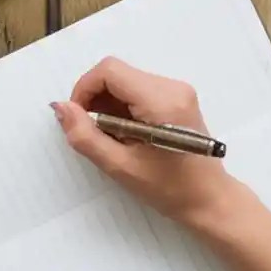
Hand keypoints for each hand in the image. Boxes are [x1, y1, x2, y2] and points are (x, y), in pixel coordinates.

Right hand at [53, 57, 247, 228]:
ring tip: (113, 136)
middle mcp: (172, 87)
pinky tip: (127, 132)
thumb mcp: (120, 166)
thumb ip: (85, 135)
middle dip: (95, 97)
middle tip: (95, 131)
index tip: (79, 118)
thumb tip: (60, 107)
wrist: (210, 199)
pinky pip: (137, 88)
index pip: (109, 71)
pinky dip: (122, 105)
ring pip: (125, 80)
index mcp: (161, 101)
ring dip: (108, 102)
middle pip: (116, 73)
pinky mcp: (177, 97)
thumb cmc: (169, 188)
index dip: (84, 88)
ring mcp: (177, 90)